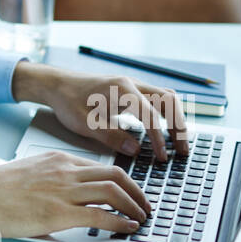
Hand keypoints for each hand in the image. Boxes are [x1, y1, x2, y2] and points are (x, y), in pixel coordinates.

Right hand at [0, 152, 150, 239]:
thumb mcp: (27, 176)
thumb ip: (49, 186)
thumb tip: (63, 208)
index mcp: (57, 160)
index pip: (100, 166)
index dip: (122, 181)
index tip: (130, 192)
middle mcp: (65, 171)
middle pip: (116, 174)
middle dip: (137, 191)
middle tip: (145, 205)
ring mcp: (64, 190)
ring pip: (114, 191)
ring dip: (135, 206)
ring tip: (142, 218)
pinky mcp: (60, 213)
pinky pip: (101, 215)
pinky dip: (120, 223)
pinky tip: (127, 229)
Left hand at [11, 61, 188, 161]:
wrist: (57, 84)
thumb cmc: (68, 102)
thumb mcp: (85, 124)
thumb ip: (111, 136)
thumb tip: (136, 150)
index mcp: (122, 90)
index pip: (151, 115)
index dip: (160, 138)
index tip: (162, 157)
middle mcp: (131, 84)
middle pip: (169, 101)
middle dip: (179, 126)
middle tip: (182, 151)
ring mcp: (133, 86)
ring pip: (167, 98)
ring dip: (176, 119)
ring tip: (178, 144)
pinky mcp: (131, 91)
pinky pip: (158, 100)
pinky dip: (167, 115)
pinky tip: (165, 133)